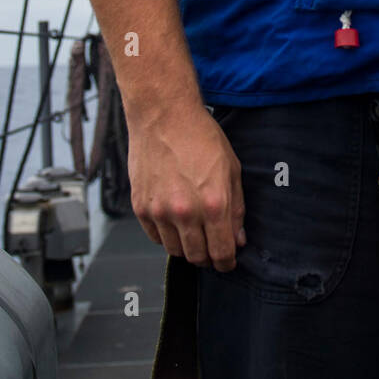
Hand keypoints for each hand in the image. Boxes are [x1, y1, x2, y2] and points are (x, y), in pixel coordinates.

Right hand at [127, 102, 245, 271]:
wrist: (164, 116)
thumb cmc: (200, 136)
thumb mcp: (231, 169)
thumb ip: (236, 208)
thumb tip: (238, 238)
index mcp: (214, 203)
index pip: (222, 252)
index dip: (227, 262)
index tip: (228, 262)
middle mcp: (185, 212)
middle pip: (197, 257)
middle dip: (208, 258)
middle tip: (212, 249)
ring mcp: (159, 212)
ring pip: (175, 250)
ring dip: (187, 247)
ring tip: (194, 232)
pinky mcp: (140, 207)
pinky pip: (155, 237)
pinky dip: (167, 236)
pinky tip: (175, 221)